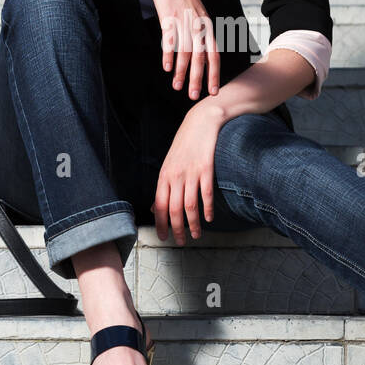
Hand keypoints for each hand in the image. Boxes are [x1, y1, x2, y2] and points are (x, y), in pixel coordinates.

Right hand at [147, 0, 219, 99]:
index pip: (214, 54)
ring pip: (185, 52)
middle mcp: (198, 25)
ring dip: (182, 72)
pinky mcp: (168, 17)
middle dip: (198, 79)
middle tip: (194, 96)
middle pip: (201, 57)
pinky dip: (168, 56)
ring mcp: (183, 21)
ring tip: (177, 87)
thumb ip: (201, 34)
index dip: (214, 74)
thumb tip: (204, 56)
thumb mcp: (197, 14)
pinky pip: (170, 40)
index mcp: (207, 26)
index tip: (213, 91)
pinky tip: (167, 68)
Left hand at [150, 99, 224, 243]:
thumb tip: (155, 207)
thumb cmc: (185, 144)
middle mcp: (176, 175)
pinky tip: (209, 218)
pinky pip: (206, 194)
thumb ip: (163, 186)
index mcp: (164, 175)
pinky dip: (207, 209)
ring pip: (190, 205)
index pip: (159, 205)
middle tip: (181, 242)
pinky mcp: (206, 168)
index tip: (164, 237)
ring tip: (197, 235)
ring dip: (194, 224)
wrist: (201, 122)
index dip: (161, 223)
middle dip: (177, 229)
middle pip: (174, 209)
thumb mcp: (169, 164)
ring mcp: (191, 172)